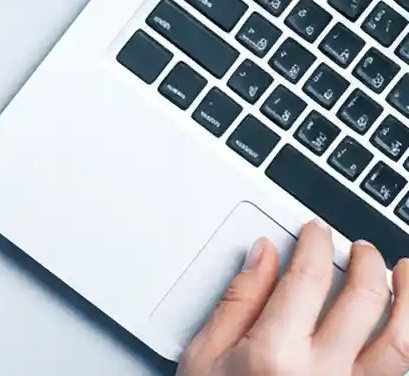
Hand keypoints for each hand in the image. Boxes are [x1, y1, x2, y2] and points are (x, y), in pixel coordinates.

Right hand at [179, 220, 408, 375]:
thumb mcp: (204, 357)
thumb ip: (238, 302)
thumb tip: (262, 256)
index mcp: (275, 354)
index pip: (308, 277)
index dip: (316, 243)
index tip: (316, 231)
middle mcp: (321, 375)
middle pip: (364, 300)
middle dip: (366, 261)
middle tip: (360, 248)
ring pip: (403, 342)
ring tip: (405, 273)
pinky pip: (399, 374)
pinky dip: (407, 346)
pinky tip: (404, 327)